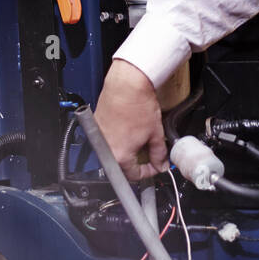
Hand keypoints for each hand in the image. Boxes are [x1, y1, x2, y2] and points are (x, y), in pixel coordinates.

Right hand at [93, 59, 168, 181]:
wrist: (127, 83)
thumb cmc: (138, 104)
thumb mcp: (155, 133)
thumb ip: (159, 153)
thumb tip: (161, 163)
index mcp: (120, 156)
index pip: (134, 175)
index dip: (149, 172)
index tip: (155, 165)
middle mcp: (106, 149)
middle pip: (123, 165)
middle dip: (138, 161)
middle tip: (149, 153)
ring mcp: (99, 136)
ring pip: (115, 151)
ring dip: (128, 149)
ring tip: (140, 137)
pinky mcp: (97, 124)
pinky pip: (108, 139)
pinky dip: (119, 137)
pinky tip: (129, 128)